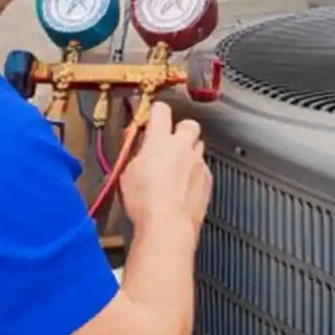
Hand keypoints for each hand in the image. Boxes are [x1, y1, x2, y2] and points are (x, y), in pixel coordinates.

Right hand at [119, 102, 212, 237]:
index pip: (161, 111)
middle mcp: (183, 147)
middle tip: (167, 142)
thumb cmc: (144, 201)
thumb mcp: (127, 171)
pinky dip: (194, 171)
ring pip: (198, 146)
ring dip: (188, 151)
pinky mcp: (207, 179)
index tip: (150, 119)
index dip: (155, 112)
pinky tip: (183, 184)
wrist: (168, 223)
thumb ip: (134, 151)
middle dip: (179, 130)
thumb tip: (136, 141)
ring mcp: (198, 162)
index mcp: (160, 140)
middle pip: (189, 124)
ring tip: (174, 166)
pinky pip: (203, 167)